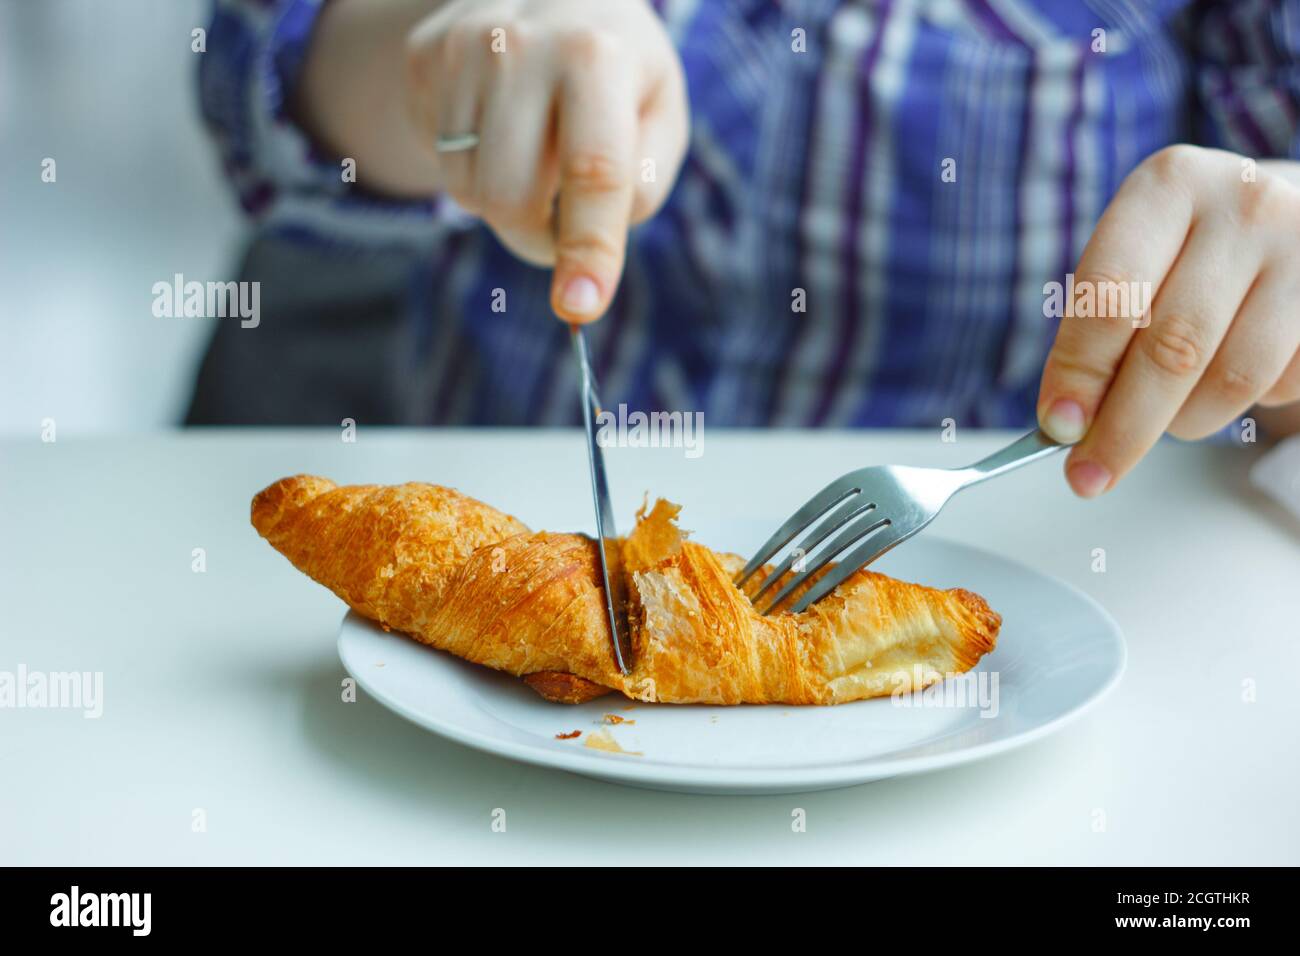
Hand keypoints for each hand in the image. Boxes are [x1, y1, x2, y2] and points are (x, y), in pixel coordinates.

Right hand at [404, 0, 687, 321]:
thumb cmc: (620, 70)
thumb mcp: (660, 112)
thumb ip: (642, 182)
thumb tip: (592, 243)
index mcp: (597, 57)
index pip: (593, 173)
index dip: (588, 249)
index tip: (579, 308)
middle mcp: (520, 45)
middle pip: (509, 200)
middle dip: (538, 237)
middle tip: (561, 223)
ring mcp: (461, 48)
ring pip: (466, 191)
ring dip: (505, 204)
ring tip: (535, 157)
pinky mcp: (423, 59)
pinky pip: (439, 162)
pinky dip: (474, 167)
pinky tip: (500, 124)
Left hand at [1037, 145, 1299, 496]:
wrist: (1290, 216)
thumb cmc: (1189, 250)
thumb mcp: (1135, 258)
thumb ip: (1099, 328)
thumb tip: (1068, 421)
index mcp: (1168, 186)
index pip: (1112, 293)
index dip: (1080, 370)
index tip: (1058, 426)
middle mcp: (1243, 205)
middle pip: (1172, 347)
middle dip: (1122, 426)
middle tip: (1089, 474)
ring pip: (1231, 377)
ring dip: (1184, 421)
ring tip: (1167, 416)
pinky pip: (1278, 384)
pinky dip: (1242, 405)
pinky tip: (1227, 377)